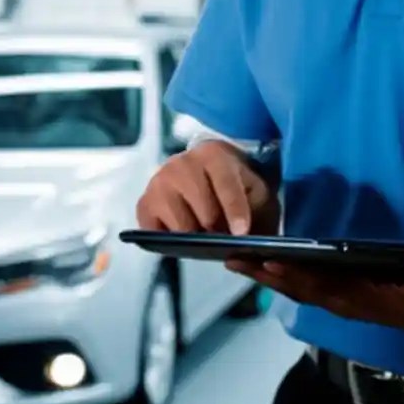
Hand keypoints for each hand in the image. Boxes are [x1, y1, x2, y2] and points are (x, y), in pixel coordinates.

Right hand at [136, 140, 278, 235]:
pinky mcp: (144, 202)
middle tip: (226, 236)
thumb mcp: (258, 194)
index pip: (225, 185)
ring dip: (196, 237)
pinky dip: (171, 241)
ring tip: (205, 234)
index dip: (235, 211)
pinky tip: (184, 236)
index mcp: (213, 155)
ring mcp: (158, 182)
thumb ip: (259, 215)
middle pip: (204, 212)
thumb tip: (244, 248)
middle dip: (219, 230)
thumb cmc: (237, 186)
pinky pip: (156, 233)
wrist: (208, 175)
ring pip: (181, 226)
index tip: (241, 233)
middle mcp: (180, 163)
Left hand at [227, 259, 403, 336]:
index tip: (268, 261)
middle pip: (300, 289)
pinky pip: (311, 293)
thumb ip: (391, 269)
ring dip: (269, 279)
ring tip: (239, 264)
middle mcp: (348, 305)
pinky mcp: (347, 303)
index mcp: (364, 298)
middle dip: (265, 276)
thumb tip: (359, 254)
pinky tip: (269, 271)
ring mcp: (346, 306)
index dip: (294, 274)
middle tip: (234, 260)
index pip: (321, 286)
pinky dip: (287, 282)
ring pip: (300, 292)